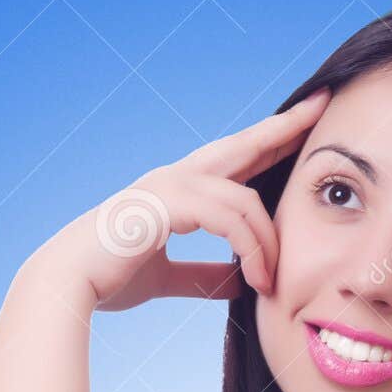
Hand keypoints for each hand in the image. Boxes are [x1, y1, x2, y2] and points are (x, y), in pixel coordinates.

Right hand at [30, 87, 330, 311]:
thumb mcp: (166, 278)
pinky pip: (228, 219)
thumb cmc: (109, 279)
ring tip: (274, 284)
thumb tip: (238, 283)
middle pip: (243, 145)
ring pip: (244, 200)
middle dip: (284, 127)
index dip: (269, 141)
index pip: (234, 159)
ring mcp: (170, 185)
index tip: (304, 125)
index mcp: (177, 188)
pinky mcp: (167, 204)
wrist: (68, 285)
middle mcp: (176, 176)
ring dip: (267, 243)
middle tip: (323, 106)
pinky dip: (250, 250)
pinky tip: (256, 280)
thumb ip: (202, 276)